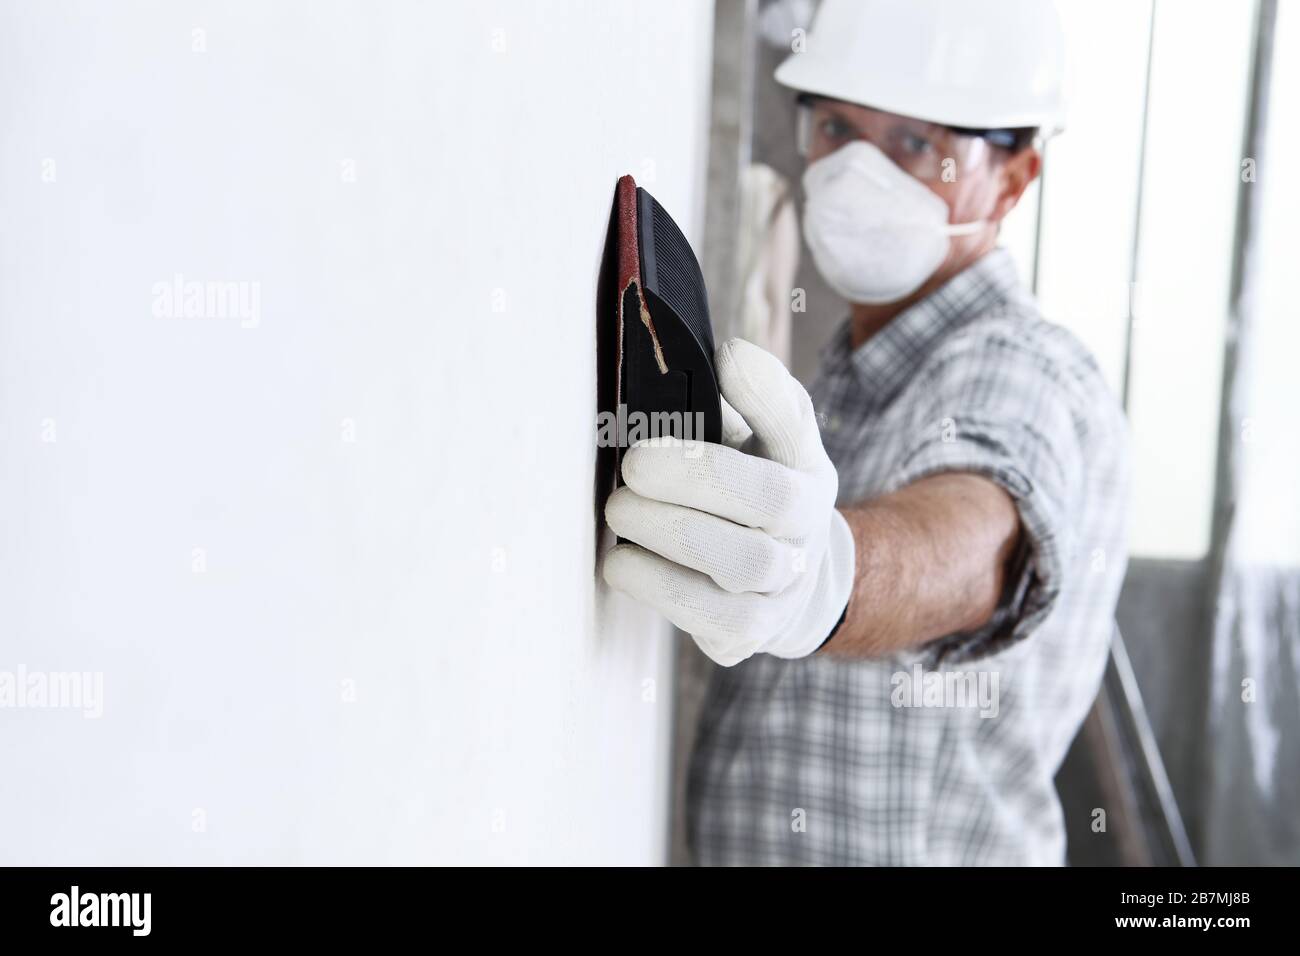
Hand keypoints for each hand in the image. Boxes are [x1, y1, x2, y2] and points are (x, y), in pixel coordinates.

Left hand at [602, 338, 854, 665]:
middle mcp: (805, 529)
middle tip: (634, 465)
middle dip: (695, 476)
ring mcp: (782, 587)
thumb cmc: (751, 496)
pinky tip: (623, 562)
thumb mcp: (760, 446)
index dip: (765, 391)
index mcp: (804, 469)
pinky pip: (708, 617)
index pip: (796, 425)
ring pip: (742, 564)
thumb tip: (729, 357)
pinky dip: (658, 587)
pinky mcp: (747, 633)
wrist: (788, 583)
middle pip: (770, 501)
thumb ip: (750, 401)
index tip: (726, 355)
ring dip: (670, 533)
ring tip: (620, 510)